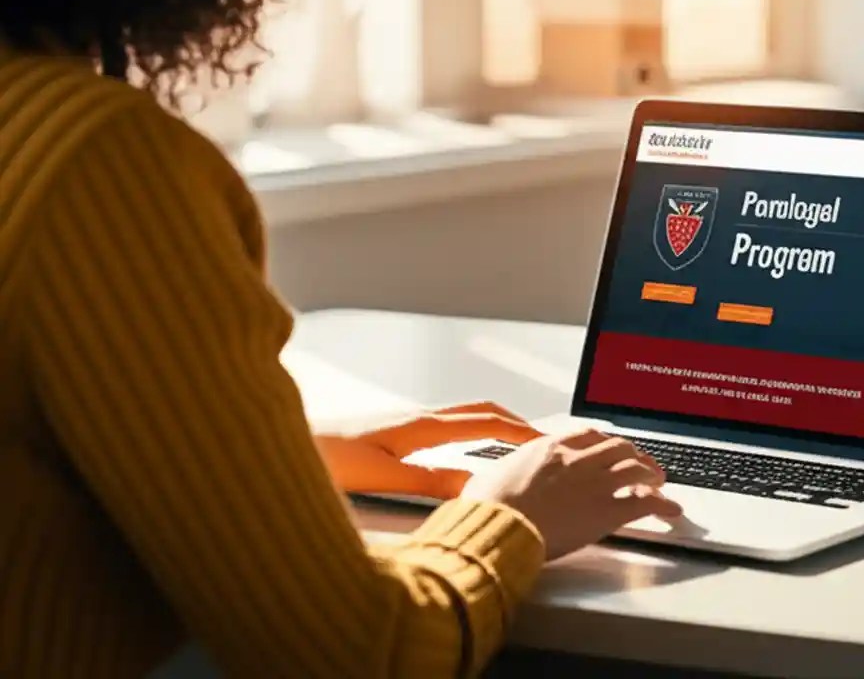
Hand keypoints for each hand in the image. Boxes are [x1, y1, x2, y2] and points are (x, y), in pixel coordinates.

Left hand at [317, 401, 541, 497]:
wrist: (285, 444)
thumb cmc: (327, 459)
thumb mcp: (383, 476)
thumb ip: (429, 481)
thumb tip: (474, 487)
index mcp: (419, 425)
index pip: (483, 422)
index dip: (518, 432)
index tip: (546, 443)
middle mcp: (416, 417)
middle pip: (478, 410)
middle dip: (513, 421)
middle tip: (541, 439)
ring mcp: (405, 422)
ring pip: (462, 416)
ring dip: (493, 424)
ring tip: (514, 443)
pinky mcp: (393, 433)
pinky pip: (446, 426)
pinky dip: (470, 433)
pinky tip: (467, 451)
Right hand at [462, 429, 682, 558]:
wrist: (499, 526)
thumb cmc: (488, 508)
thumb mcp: (487, 479)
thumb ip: (500, 474)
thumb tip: (487, 481)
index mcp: (548, 448)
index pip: (586, 435)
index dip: (603, 441)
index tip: (608, 447)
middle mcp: (576, 460)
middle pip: (618, 447)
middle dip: (633, 454)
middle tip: (641, 464)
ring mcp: (595, 483)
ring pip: (635, 468)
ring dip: (651, 474)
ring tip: (659, 482)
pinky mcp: (607, 510)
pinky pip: (644, 503)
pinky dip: (662, 505)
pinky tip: (671, 511)